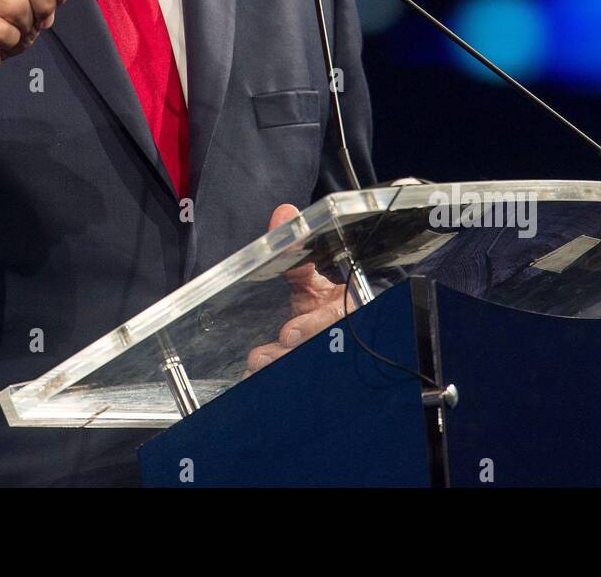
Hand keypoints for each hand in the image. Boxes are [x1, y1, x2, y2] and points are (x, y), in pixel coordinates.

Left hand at [244, 203, 356, 376]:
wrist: (343, 329)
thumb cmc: (327, 303)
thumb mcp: (311, 278)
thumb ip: (295, 252)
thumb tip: (283, 212)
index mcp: (347, 307)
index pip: (336, 316)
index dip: (313, 326)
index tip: (287, 333)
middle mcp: (342, 335)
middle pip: (320, 350)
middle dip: (288, 357)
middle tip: (260, 359)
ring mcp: (331, 358)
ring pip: (310, 368)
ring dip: (280, 370)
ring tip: (254, 369)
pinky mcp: (318, 376)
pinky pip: (301, 383)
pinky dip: (278, 386)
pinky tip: (254, 387)